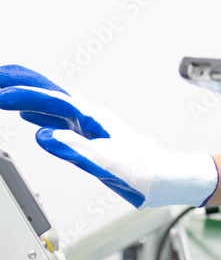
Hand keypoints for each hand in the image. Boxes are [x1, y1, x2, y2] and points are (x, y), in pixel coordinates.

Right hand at [0, 65, 217, 208]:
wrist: (164, 177)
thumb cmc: (142, 172)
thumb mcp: (107, 163)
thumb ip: (74, 148)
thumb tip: (43, 136)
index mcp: (92, 118)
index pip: (52, 100)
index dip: (24, 95)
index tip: (0, 94)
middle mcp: (88, 115)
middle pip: (49, 91)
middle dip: (21, 82)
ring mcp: (88, 123)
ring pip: (51, 102)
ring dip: (27, 94)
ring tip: (3, 90)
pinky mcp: (89, 134)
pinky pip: (57, 117)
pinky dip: (39, 112)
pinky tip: (30, 116)